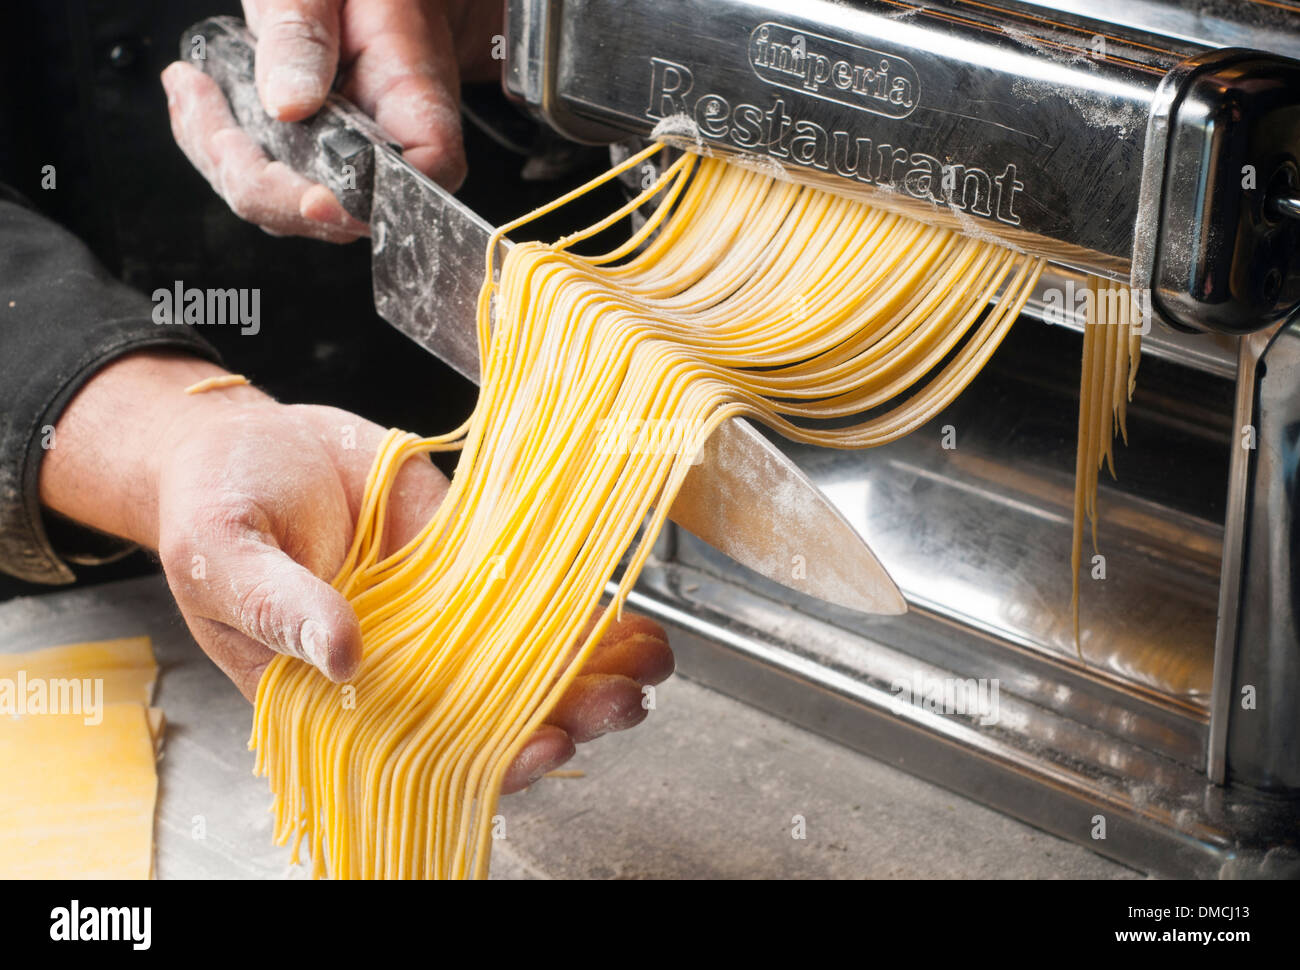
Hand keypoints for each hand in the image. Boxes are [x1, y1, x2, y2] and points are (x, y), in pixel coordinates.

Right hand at [39, 352, 673, 790]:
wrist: (242, 441)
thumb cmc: (211, 509)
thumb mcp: (224, 558)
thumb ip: (277, 608)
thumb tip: (341, 656)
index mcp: (340, 690)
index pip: (428, 746)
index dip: (492, 755)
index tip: (547, 742)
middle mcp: (406, 658)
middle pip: (498, 706)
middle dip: (568, 709)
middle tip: (622, 702)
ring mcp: (444, 607)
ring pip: (526, 651)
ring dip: (590, 661)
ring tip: (649, 658)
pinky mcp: (468, 551)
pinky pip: (529, 580)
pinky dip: (576, 597)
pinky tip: (622, 609)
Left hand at [161, 0, 504, 241]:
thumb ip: (303, 34)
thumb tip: (288, 104)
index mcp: (414, 98)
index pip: (420, 179)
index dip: (365, 203)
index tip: (311, 198)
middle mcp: (389, 149)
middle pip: (338, 215)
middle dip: (256, 178)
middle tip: (201, 99)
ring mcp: (351, 166)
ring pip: (288, 211)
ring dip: (223, 162)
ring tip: (192, 89)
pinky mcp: (314, 166)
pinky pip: (266, 189)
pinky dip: (219, 154)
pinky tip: (201, 101)